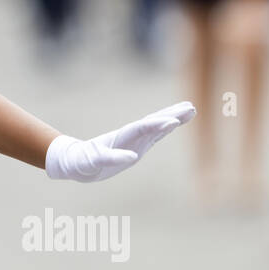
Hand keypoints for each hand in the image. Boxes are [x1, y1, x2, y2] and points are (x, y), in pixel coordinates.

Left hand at [45, 101, 195, 182]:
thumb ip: (110, 158)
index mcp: (120, 138)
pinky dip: (166, 128)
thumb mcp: (93, 162)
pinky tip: (176, 122)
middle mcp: (130, 136)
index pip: (141, 129)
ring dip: (172, 118)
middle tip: (190, 107)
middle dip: (171, 115)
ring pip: (156, 126)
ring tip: (191, 109)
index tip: (173, 121)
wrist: (77, 161)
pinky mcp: (136, 146)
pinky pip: (155, 135)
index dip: (157, 125)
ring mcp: (134, 140)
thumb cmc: (83, 161)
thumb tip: (131, 157)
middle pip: (153, 122)